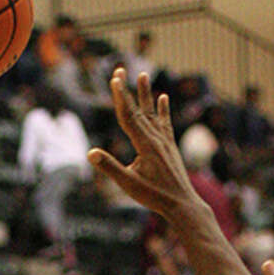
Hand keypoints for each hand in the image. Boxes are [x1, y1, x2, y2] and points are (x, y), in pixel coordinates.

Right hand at [88, 68, 196, 222]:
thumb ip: (110, 167)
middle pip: (138, 110)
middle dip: (127, 90)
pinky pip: (165, 124)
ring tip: (143, 75)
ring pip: (152, 113)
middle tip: (120, 69)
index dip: (120, 97)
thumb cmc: (155, 196)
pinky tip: (163, 98)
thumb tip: (90, 153)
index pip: (128, 116)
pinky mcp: (170, 147)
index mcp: (145, 144)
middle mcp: (156, 138)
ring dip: (145, 94)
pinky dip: (162, 110)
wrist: (182, 204)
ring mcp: (164, 141)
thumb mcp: (129, 184)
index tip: (115, 78)